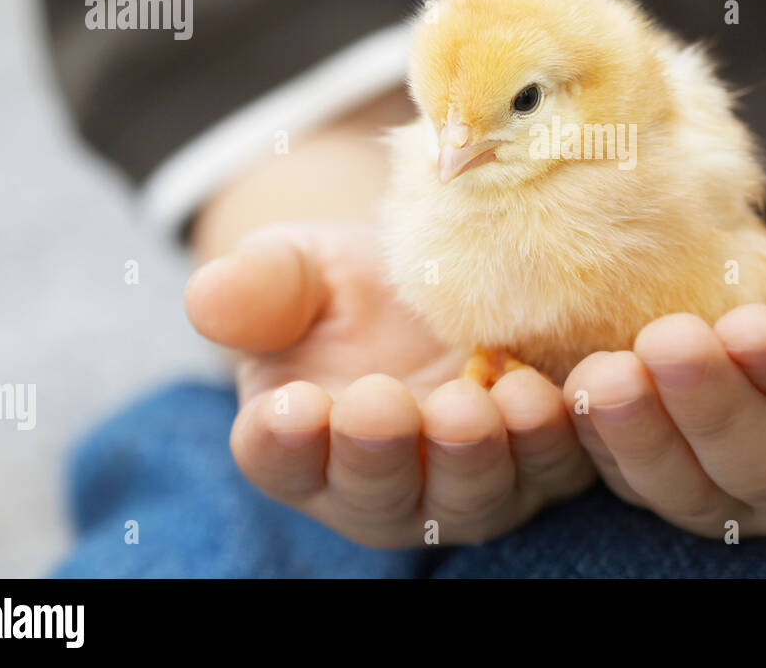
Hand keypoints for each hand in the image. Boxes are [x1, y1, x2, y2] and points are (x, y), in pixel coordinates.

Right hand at [185, 222, 594, 547]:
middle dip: (380, 456)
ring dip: (475, 456)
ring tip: (473, 402)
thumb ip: (257, 289)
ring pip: (472, 495)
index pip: (282, 460)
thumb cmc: (352, 281)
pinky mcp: (544, 458)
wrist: (447, 269)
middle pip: (379, 495)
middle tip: (381, 406)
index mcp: (302, 444)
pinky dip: (558, 437)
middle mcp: (383, 485)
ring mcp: (469, 481)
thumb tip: (207, 299)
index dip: (284, 442)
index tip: (290, 406)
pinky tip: (555, 394)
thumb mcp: (298, 269)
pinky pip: (558, 464)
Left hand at [563, 208, 765, 538]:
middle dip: (709, 407)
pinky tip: (568, 393)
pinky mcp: (684, 486)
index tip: (747, 327)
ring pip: (693, 492)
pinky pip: (639, 483)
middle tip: (663, 343)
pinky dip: (600, 446)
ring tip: (603, 379)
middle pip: (765, 463)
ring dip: (642, 440)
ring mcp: (750, 499)